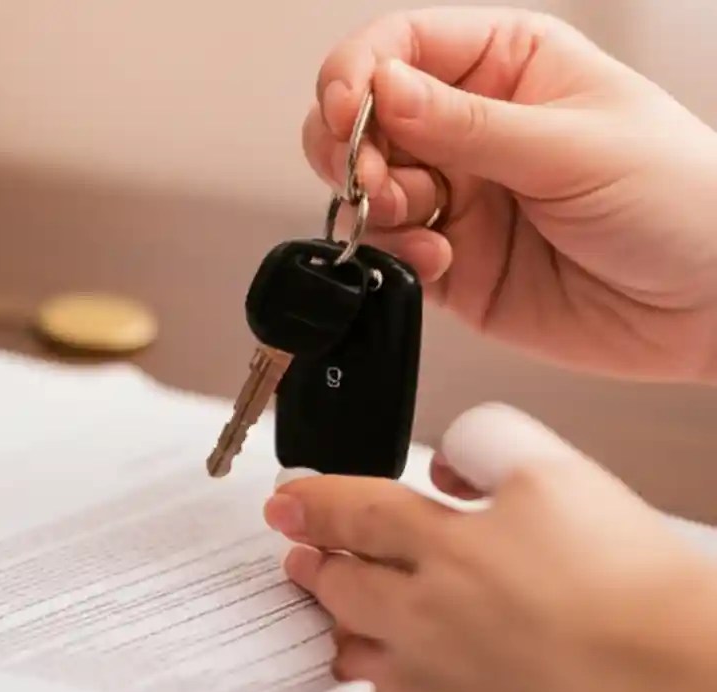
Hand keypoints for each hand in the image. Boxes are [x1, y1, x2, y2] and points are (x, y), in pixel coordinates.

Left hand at [264, 403, 716, 691]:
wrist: (681, 686)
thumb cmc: (635, 590)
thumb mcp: (557, 472)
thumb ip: (485, 442)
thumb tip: (445, 464)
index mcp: (445, 544)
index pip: (350, 512)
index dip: (312, 501)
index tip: (287, 502)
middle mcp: (422, 616)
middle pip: (338, 584)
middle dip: (315, 564)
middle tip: (307, 557)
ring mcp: (431, 683)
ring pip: (351, 653)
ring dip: (343, 627)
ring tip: (347, 616)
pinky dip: (380, 689)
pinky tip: (398, 676)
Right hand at [303, 7, 716, 382]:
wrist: (713, 309)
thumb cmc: (683, 201)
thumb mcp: (573, 147)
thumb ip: (466, 124)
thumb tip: (379, 88)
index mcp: (508, 66)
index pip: (401, 45)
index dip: (359, 72)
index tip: (348, 110)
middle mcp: (470, 126)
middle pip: (363, 116)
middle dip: (349, 145)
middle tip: (369, 177)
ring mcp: (458, 195)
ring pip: (364, 186)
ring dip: (372, 203)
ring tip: (417, 219)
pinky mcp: (450, 261)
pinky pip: (390, 251)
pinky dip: (396, 257)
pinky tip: (437, 261)